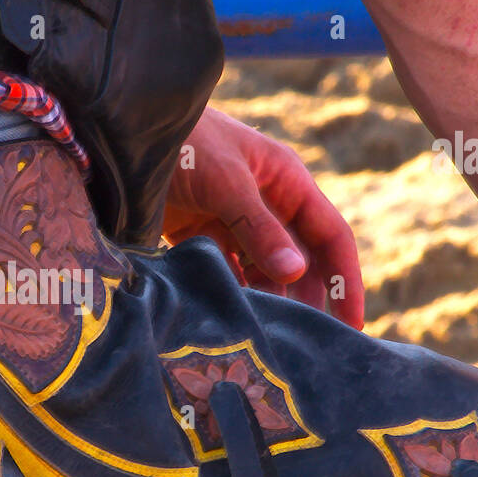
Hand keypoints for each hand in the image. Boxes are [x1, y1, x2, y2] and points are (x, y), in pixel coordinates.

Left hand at [162, 107, 364, 328]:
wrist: (125, 132)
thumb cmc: (186, 141)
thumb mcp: (226, 182)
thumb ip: (259, 228)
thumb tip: (297, 273)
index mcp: (287, 182)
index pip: (330, 236)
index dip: (344, 279)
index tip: (352, 323)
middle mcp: (267, 203)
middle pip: (298, 260)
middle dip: (305, 299)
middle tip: (305, 345)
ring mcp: (233, 220)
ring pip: (262, 271)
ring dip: (266, 300)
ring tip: (266, 336)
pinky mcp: (200, 234)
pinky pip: (226, 271)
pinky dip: (231, 292)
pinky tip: (233, 318)